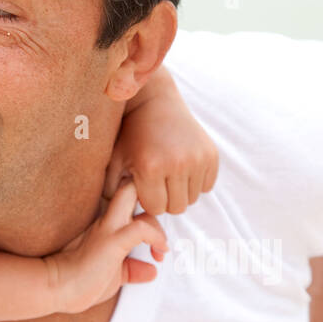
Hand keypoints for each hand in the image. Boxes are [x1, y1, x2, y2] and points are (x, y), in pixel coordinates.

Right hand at [45, 181, 168, 314]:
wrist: (53, 288)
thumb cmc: (78, 282)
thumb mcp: (113, 274)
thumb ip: (131, 268)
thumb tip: (151, 271)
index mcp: (105, 221)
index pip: (128, 197)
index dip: (146, 208)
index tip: (157, 240)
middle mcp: (106, 218)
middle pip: (130, 185)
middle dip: (151, 197)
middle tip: (160, 230)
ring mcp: (108, 227)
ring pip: (135, 195)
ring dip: (156, 220)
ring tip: (162, 246)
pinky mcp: (111, 240)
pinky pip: (141, 228)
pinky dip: (156, 237)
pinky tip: (159, 251)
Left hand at [104, 90, 218, 215]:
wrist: (154, 102)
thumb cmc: (131, 134)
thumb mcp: (114, 160)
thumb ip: (110, 192)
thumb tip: (115, 219)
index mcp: (150, 167)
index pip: (156, 209)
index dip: (148, 200)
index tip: (144, 186)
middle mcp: (177, 164)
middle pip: (176, 208)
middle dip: (165, 199)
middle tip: (157, 182)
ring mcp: (197, 159)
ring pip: (192, 199)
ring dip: (181, 191)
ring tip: (169, 173)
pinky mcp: (211, 154)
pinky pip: (207, 186)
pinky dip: (196, 181)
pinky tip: (183, 166)